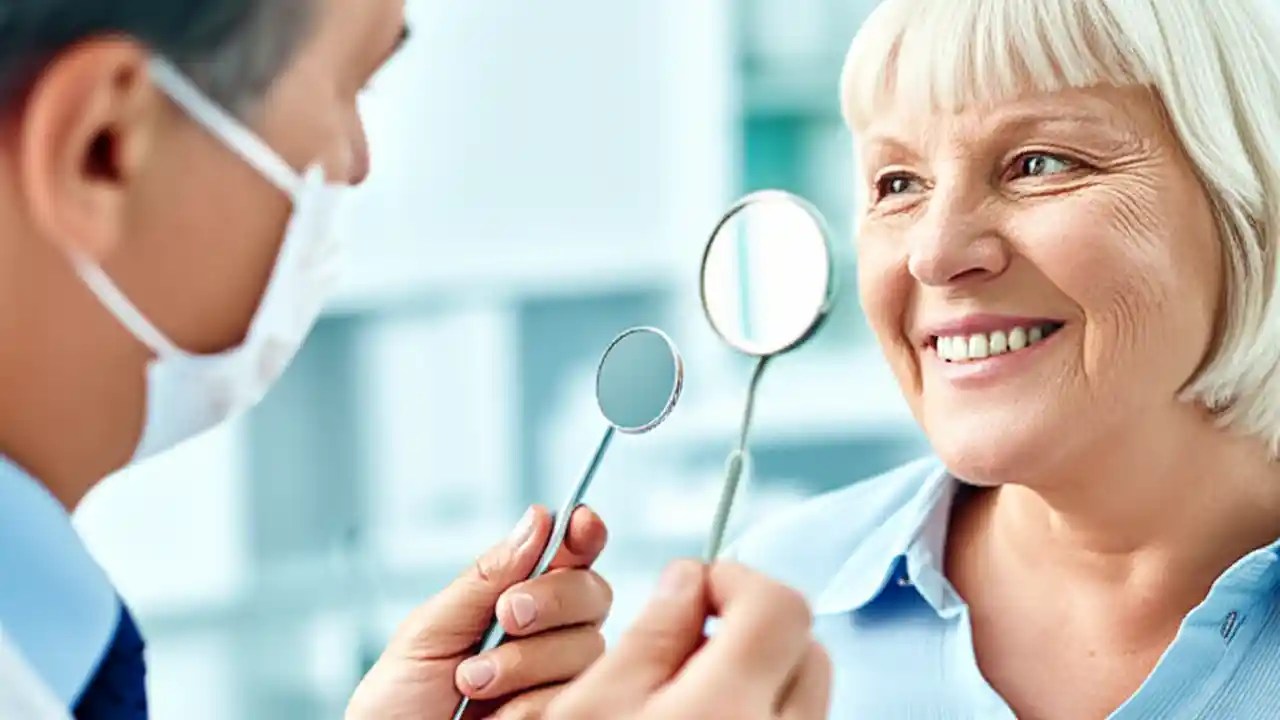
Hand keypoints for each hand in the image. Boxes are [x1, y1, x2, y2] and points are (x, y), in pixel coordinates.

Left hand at [345, 505, 611, 718]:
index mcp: (515, 598)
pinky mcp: (566, 714)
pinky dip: (524, 706)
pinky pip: (570, 697)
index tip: (580, 524)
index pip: (568, 555)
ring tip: (471, 684)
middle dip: (550, 599)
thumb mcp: (430, 629)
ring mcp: (559, 678)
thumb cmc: (397, 702)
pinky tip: (492, 717)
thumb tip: (540, 518)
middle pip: (592, 593)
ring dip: (522, 663)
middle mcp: (548, 634)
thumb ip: (487, 577)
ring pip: (583, 647)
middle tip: (507, 616)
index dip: (582, 534)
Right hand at [547, 561, 830, 719]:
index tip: (695, 590)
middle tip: (694, 639)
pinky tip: (707, 717)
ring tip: (695, 688)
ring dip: (762, 670)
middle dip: (755, 625)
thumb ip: (651, 634)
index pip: (779, 605)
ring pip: (804, 690)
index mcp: (729, 705)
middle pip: (807, 646)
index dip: (735, 580)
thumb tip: (686, 578)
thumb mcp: (594, 703)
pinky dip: (762, 707)